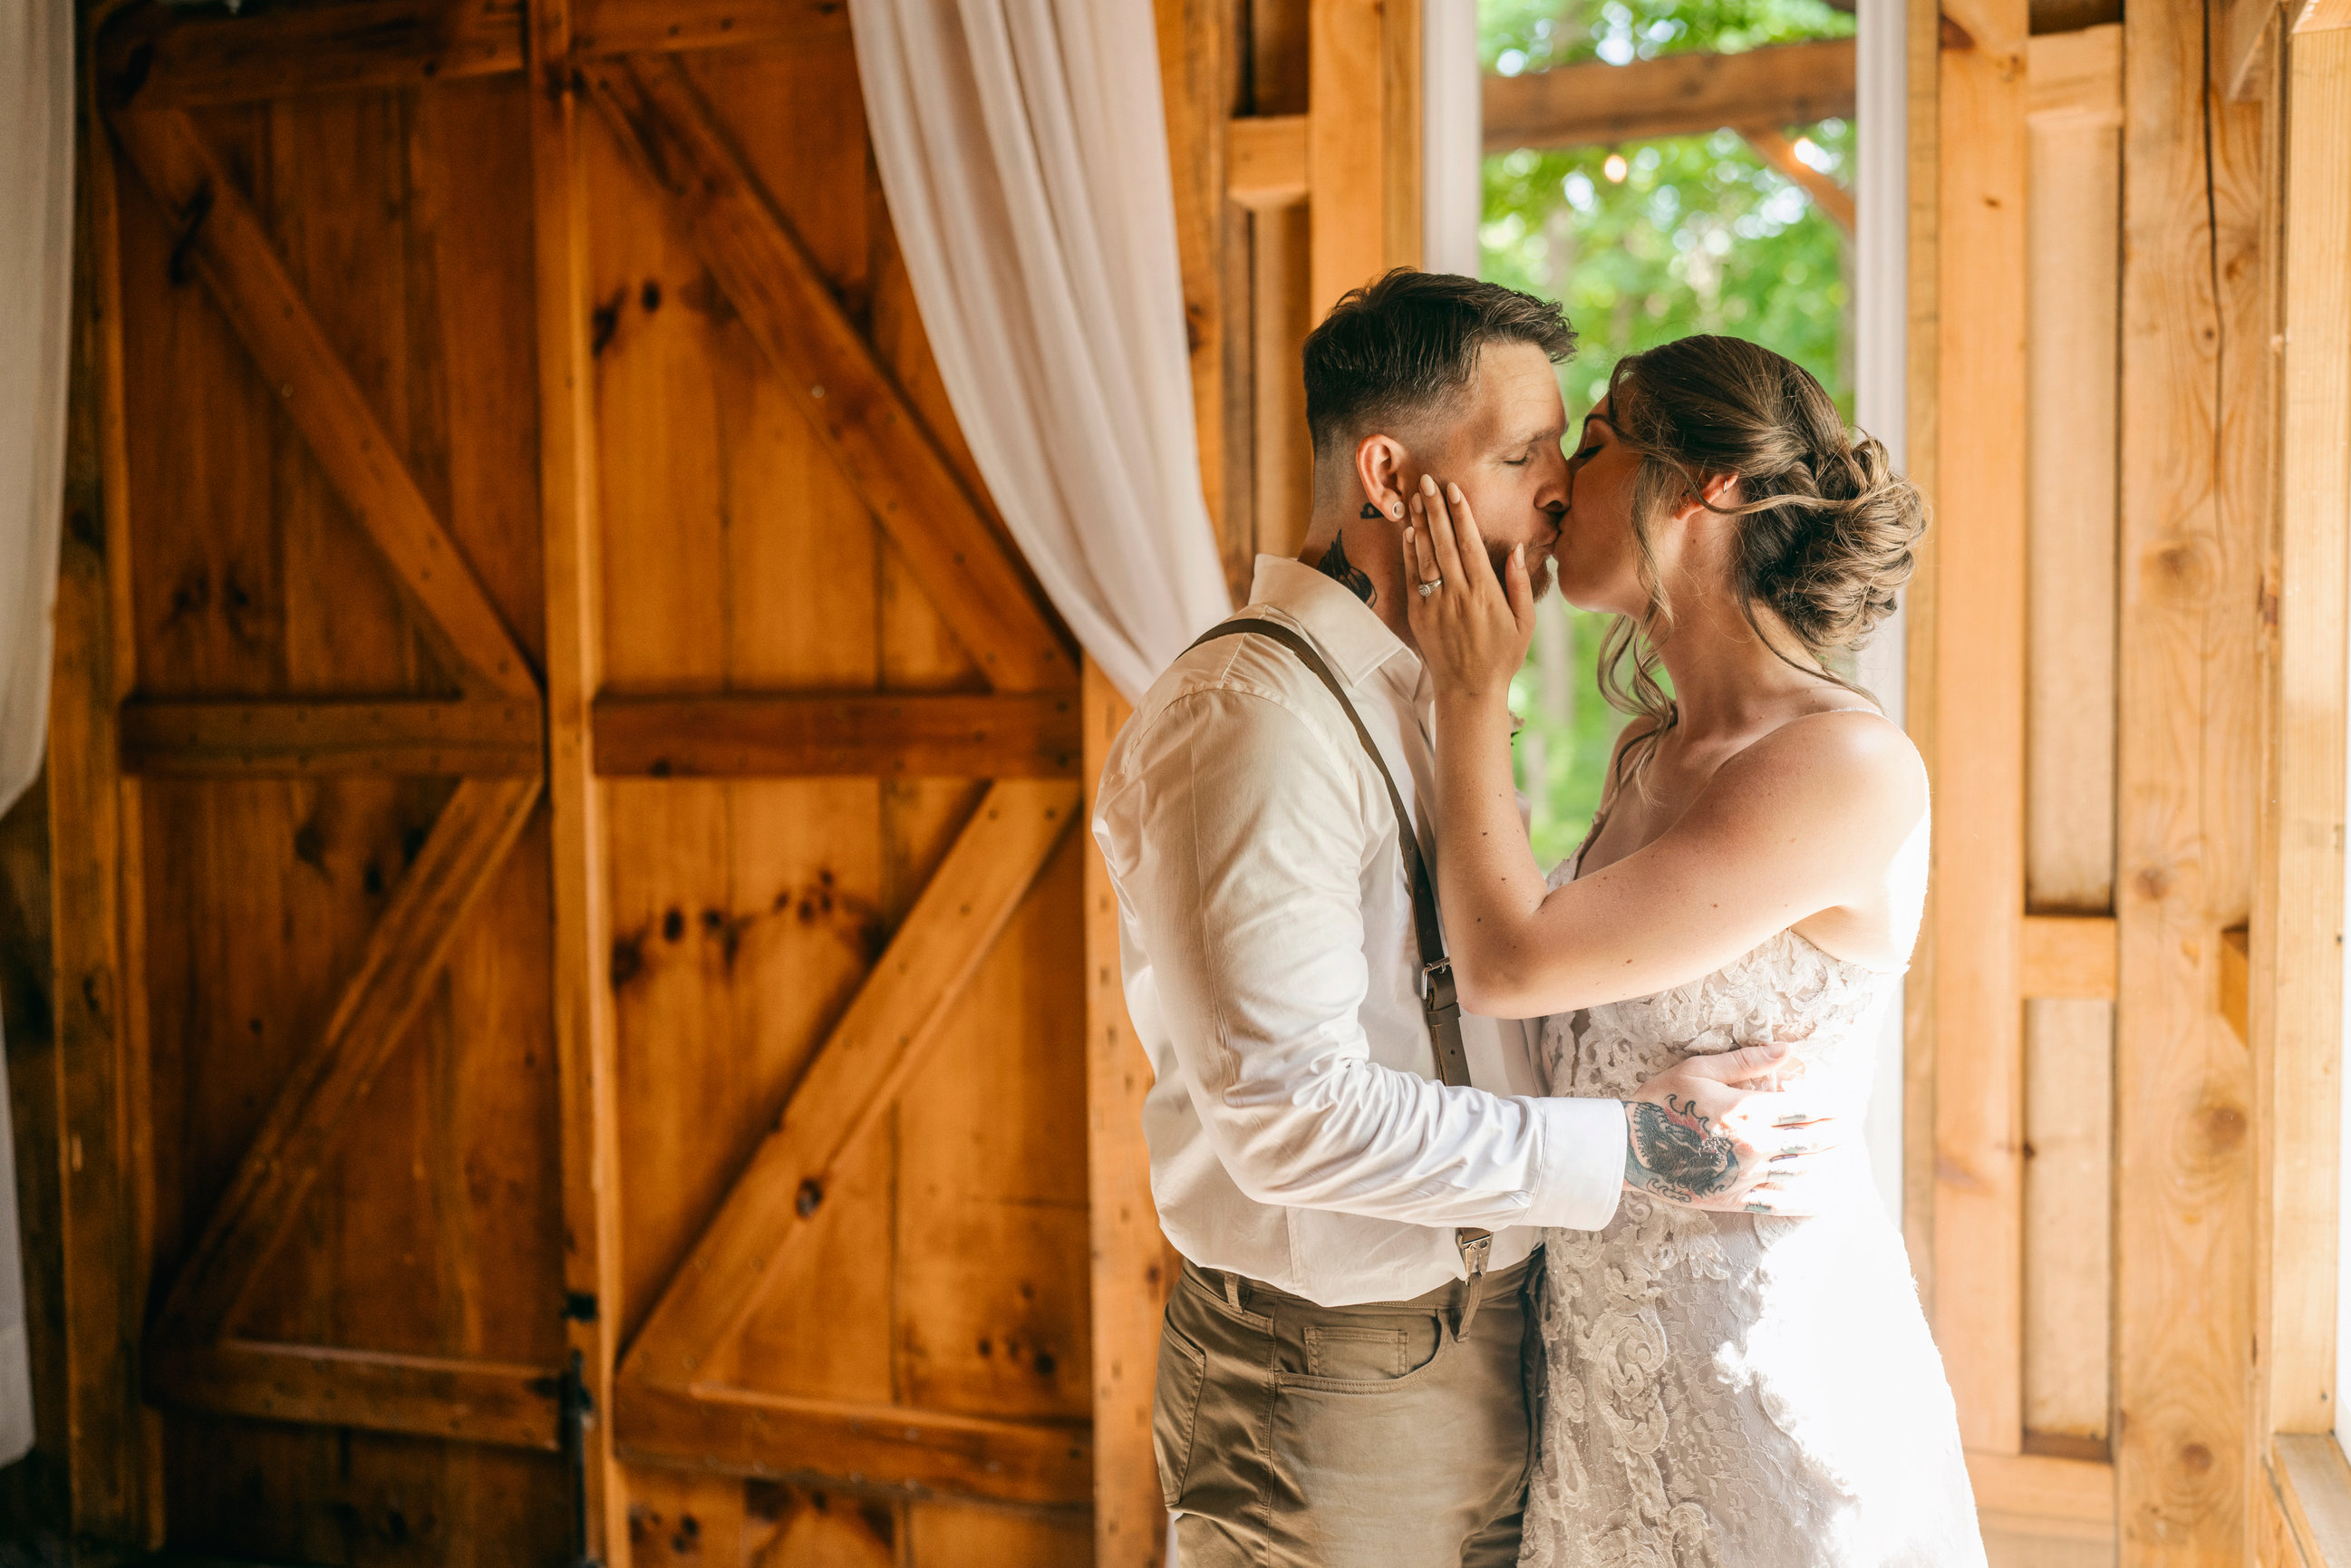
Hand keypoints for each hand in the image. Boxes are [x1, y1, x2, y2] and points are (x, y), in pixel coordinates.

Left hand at [1401, 474, 1533, 700]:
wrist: (1469, 690)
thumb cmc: (1501, 656)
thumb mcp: (1523, 622)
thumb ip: (1518, 584)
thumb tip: (1516, 548)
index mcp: (1484, 592)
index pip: (1470, 543)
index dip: (1460, 514)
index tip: (1453, 490)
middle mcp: (1457, 594)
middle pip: (1443, 542)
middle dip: (1434, 508)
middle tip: (1426, 480)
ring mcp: (1435, 603)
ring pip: (1425, 555)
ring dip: (1419, 524)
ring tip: (1414, 497)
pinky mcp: (1418, 614)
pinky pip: (1412, 577)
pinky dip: (1409, 553)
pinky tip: (1407, 532)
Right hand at [1621, 1042, 1841, 1216]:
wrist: (1627, 1149)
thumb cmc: (1659, 1102)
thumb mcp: (1697, 1070)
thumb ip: (1746, 1061)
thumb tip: (1787, 1049)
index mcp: (1747, 1111)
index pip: (1805, 1108)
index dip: (1831, 1107)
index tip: (1846, 1106)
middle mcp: (1754, 1146)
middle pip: (1811, 1141)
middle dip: (1837, 1135)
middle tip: (1852, 1130)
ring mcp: (1746, 1175)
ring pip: (1802, 1171)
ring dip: (1829, 1164)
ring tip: (1844, 1158)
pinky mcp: (1734, 1198)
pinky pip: (1781, 1202)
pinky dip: (1807, 1200)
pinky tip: (1822, 1199)